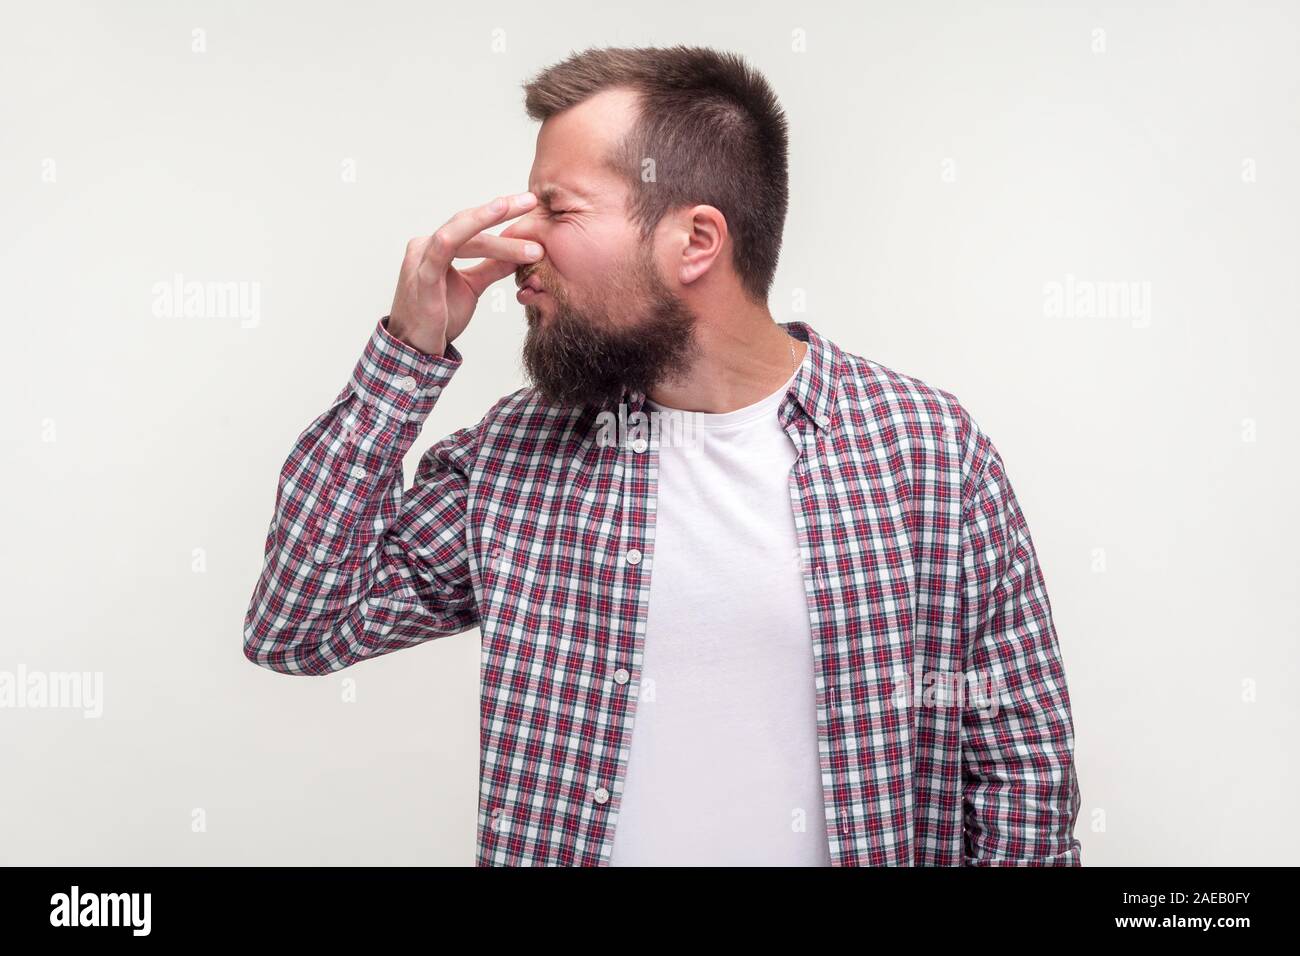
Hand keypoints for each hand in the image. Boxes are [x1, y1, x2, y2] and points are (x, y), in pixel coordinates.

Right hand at [387, 192, 541, 355]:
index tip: (528, 206)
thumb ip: (492, 268)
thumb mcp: (472, 287)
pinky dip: (467, 237)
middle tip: (531, 201)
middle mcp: (426, 246)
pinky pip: (444, 250)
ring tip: (516, 210)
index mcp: (437, 247)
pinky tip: (493, 233)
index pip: (472, 226)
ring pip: (460, 234)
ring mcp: (421, 259)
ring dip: (489, 222)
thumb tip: (520, 253)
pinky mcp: (422, 276)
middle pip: (467, 222)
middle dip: (500, 210)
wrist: (416, 348)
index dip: (500, 215)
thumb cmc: (439, 317)